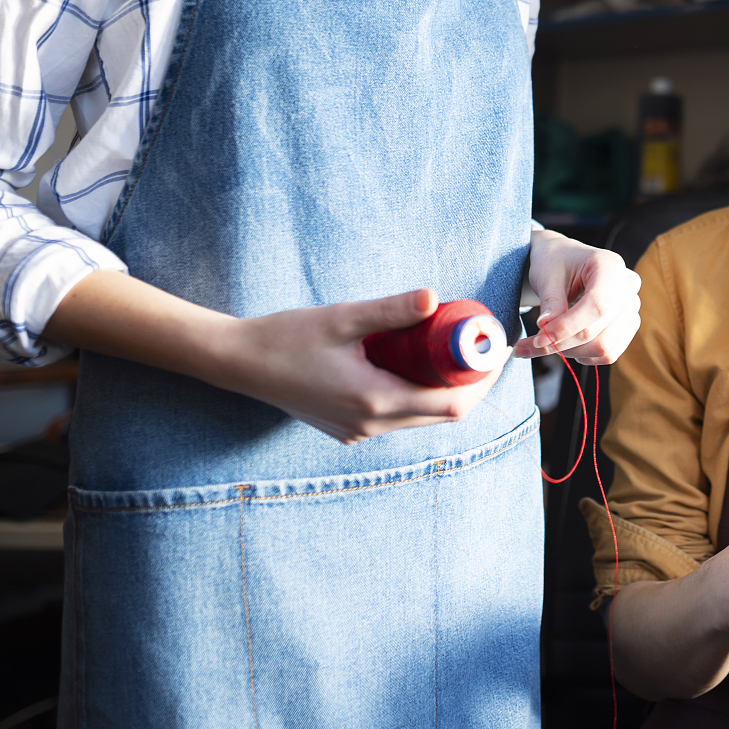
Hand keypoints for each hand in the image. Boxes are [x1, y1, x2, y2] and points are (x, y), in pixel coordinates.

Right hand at [218, 287, 511, 443]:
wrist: (236, 363)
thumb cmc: (285, 337)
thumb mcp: (342, 318)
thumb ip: (390, 311)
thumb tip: (434, 297)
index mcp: (374, 401)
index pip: (450, 405)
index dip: (479, 381)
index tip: (492, 351)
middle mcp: (369, 424)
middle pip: (441, 415)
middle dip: (467, 385)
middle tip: (477, 347)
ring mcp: (356, 431)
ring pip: (418, 417)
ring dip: (440, 390)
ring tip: (450, 352)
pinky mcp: (345, 428)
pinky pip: (394, 417)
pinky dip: (413, 395)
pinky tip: (412, 365)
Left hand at [513, 229, 640, 363]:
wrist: (564, 261)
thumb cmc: (555, 262)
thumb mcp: (546, 276)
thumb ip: (550, 303)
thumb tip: (546, 331)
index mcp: (610, 265)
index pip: (596, 306)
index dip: (567, 327)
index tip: (539, 339)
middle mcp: (628, 285)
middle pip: (599, 332)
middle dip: (562, 344)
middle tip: (530, 346)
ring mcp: (632, 307)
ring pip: (604, 347)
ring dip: (571, 352)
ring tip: (547, 343)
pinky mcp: (628, 325)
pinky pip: (608, 353)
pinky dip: (583, 356)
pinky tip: (567, 344)